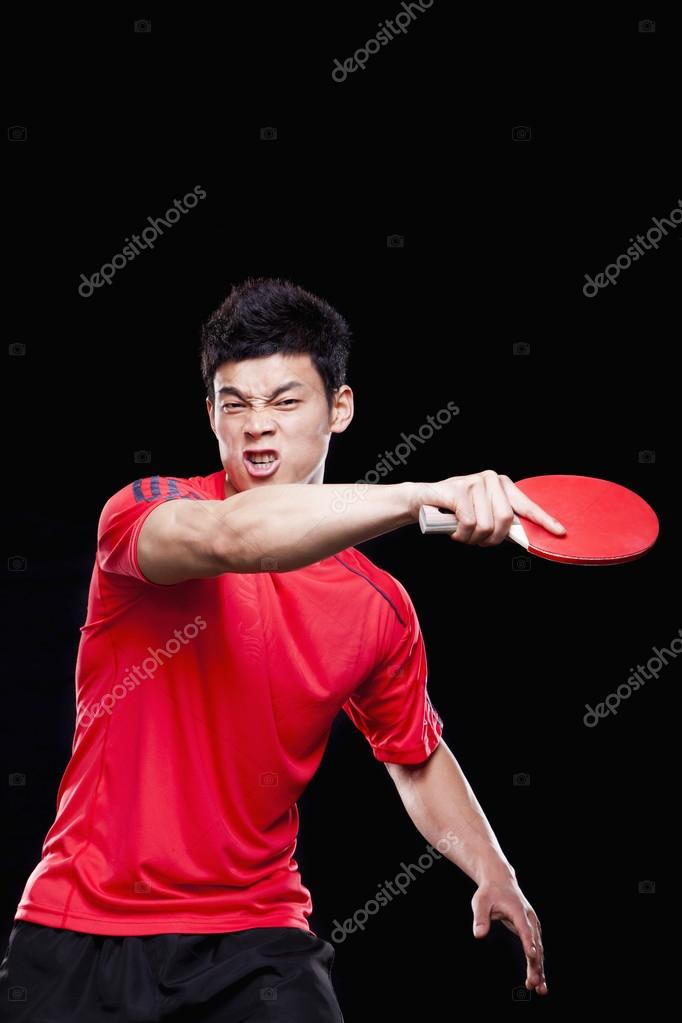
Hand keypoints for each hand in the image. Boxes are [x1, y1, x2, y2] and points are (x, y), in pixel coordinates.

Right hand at [416, 470, 565, 545]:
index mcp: (502, 484)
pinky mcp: (459, 489)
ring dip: (472, 538)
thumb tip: (521, 537)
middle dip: (492, 539)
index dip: (544, 520)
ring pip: (486, 525)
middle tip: (478, 541)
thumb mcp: (481, 513)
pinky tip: (453, 531)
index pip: (527, 505)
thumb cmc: (454, 510)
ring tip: (461, 534)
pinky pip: (469, 523)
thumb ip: (500, 520)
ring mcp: (475, 482)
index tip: (560, 532)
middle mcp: (492, 479)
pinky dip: (461, 534)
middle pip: (506, 520)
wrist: (422, 501)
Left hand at [471, 876, 547, 994]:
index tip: (531, 955)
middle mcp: (529, 918)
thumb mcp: (480, 902)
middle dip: (535, 963)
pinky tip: (538, 980)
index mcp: (518, 910)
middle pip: (535, 942)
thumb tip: (478, 935)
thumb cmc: (489, 892)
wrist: (501, 881)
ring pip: (539, 949)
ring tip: (539, 988)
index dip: (528, 941)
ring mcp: (532, 925)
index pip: (524, 927)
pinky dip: (537, 964)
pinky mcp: (531, 930)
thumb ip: (480, 918)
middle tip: (533, 982)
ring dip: (539, 968)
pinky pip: (537, 949)